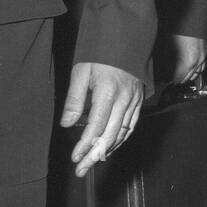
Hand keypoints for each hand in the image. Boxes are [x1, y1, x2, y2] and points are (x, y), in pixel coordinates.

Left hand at [60, 62, 144, 176]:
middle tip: (82, 170)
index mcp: (108, 93)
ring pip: (122, 133)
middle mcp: (123, 100)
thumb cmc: (101, 52)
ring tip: (94, 161)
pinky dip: (121, 139)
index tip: (75, 158)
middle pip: (109, 136)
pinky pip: (131, 125)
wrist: (127, 36)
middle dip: (94, 156)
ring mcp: (134, 101)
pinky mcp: (139, 100)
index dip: (84, 146)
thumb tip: (67, 123)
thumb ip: (75, 99)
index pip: (95, 128)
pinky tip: (111, 146)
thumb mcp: (81, 71)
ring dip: (108, 150)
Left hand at [165, 34, 206, 85]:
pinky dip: (197, 68)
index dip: (174, 80)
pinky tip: (192, 68)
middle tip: (175, 79)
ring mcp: (203, 56)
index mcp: (189, 62)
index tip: (171, 80)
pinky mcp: (205, 51)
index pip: (181, 78)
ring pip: (197, 72)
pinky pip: (202, 65)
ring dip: (190, 74)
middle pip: (189, 76)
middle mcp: (197, 61)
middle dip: (181, 78)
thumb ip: (170, 62)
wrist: (191, 20)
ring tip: (183, 75)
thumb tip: (168, 69)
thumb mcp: (169, 48)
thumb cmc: (180, 31)